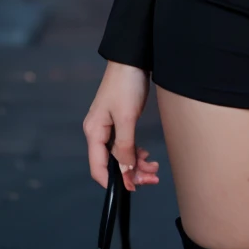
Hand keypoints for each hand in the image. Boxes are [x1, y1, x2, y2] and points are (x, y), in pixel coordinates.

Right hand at [83, 61, 159, 193]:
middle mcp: (99, 132)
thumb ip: (125, 146)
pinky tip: (146, 156)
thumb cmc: (126, 85)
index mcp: (94, 131)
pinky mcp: (120, 122)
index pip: (98, 166)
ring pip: (121, 155)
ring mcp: (109, 127)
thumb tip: (126, 171)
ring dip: (137, 164)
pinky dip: (136, 153)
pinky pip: (126, 145)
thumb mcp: (126, 117)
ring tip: (154, 168)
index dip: (113, 181)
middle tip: (152, 178)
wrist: (133, 59)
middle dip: (131, 173)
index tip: (131, 189)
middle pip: (112, 163)